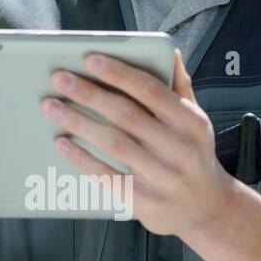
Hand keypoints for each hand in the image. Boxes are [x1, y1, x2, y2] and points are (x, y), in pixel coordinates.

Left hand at [39, 48, 233, 238]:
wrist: (208, 209)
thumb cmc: (193, 155)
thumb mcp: (196, 121)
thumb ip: (179, 86)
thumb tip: (169, 52)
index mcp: (190, 122)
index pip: (150, 89)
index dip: (118, 73)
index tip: (89, 59)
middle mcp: (178, 148)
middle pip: (125, 114)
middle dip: (88, 93)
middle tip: (59, 78)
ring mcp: (161, 176)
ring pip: (112, 142)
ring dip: (78, 121)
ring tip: (51, 106)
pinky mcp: (144, 200)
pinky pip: (106, 175)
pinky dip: (81, 157)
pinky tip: (62, 142)